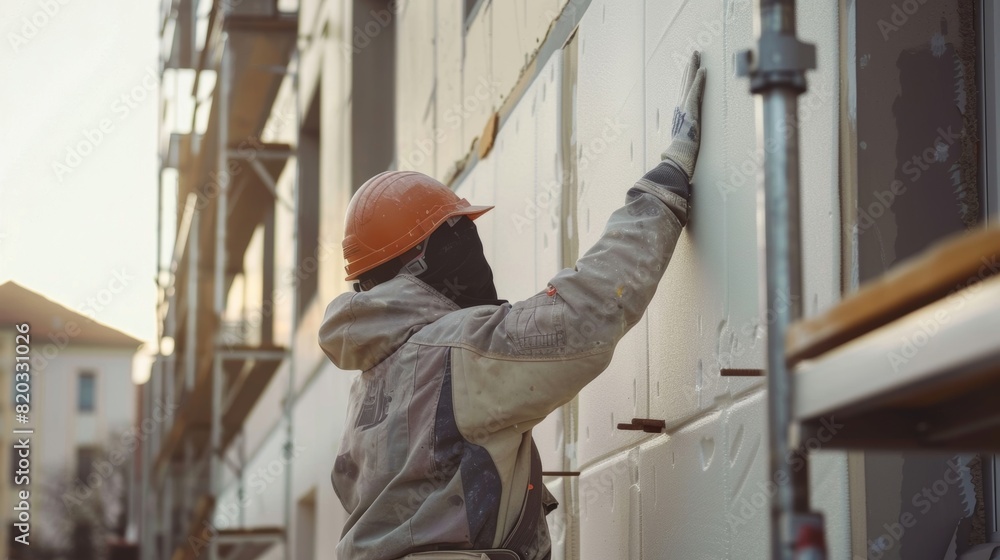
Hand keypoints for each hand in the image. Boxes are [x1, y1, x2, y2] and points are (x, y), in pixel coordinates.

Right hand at [660, 51, 706, 179]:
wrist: (678, 157)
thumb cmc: (682, 153)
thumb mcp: (686, 140)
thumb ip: (687, 134)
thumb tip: (688, 136)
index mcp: (680, 113)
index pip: (684, 91)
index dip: (687, 78)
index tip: (691, 68)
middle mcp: (680, 107)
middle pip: (685, 83)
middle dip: (689, 67)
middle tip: (694, 54)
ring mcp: (684, 108)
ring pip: (689, 83)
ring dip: (693, 68)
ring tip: (697, 55)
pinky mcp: (690, 110)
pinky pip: (695, 91)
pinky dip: (699, 80)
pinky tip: (703, 70)